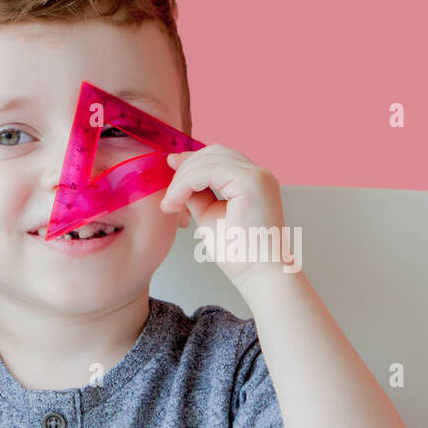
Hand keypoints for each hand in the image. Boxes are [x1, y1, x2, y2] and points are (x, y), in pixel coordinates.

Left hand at [159, 144, 290, 288]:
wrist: (257, 274)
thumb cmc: (239, 253)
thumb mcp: (210, 214)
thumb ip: (197, 194)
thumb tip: (179, 178)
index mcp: (252, 180)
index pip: (218, 158)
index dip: (191, 161)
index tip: (170, 169)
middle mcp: (259, 174)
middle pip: (213, 152)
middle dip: (185, 168)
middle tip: (168, 194)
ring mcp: (258, 176)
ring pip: (209, 159)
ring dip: (183, 179)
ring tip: (171, 204)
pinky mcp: (252, 183)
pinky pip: (209, 171)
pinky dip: (188, 183)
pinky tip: (177, 201)